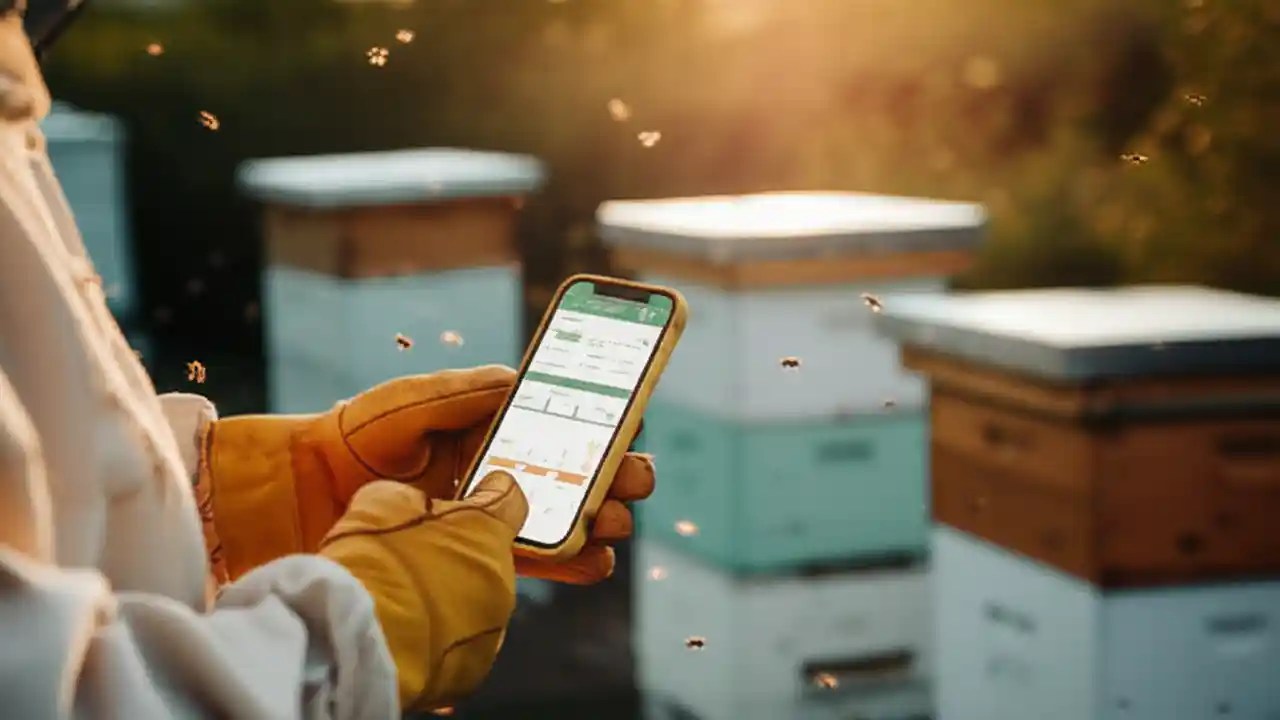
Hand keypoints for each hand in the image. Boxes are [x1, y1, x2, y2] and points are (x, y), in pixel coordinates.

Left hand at [298, 365, 653, 583]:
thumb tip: (519, 381)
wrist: (304, 494)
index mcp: (493, 426)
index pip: (563, 423)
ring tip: (617, 520)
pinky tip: (596, 559)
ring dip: (603, 519)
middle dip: (617, 474)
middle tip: (635, 477)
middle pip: (578, 472)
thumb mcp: (408, 402)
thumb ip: (462, 391)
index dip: (603, 422)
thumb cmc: (354, 437)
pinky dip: (574, 562)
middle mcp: (503, 469)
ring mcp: (494, 514)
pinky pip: (538, 559)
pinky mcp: (480, 554)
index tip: (632, 418)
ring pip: (568, 518)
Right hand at [319, 470, 529, 709]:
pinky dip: (443, 639)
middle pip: (489, 557)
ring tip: (410, 602)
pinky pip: (463, 644)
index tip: (480, 493)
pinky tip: (411, 635)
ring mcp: (493, 627)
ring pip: (478, 603)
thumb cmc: (374, 562)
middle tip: (419, 558)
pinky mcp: (473, 669)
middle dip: (460, 555)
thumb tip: (412, 507)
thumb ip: (410, 502)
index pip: (509, 500)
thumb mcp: (381, 504)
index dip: (491, 494)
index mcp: (487, 529)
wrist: (359, 638)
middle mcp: (502, 577)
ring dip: (453, 599)